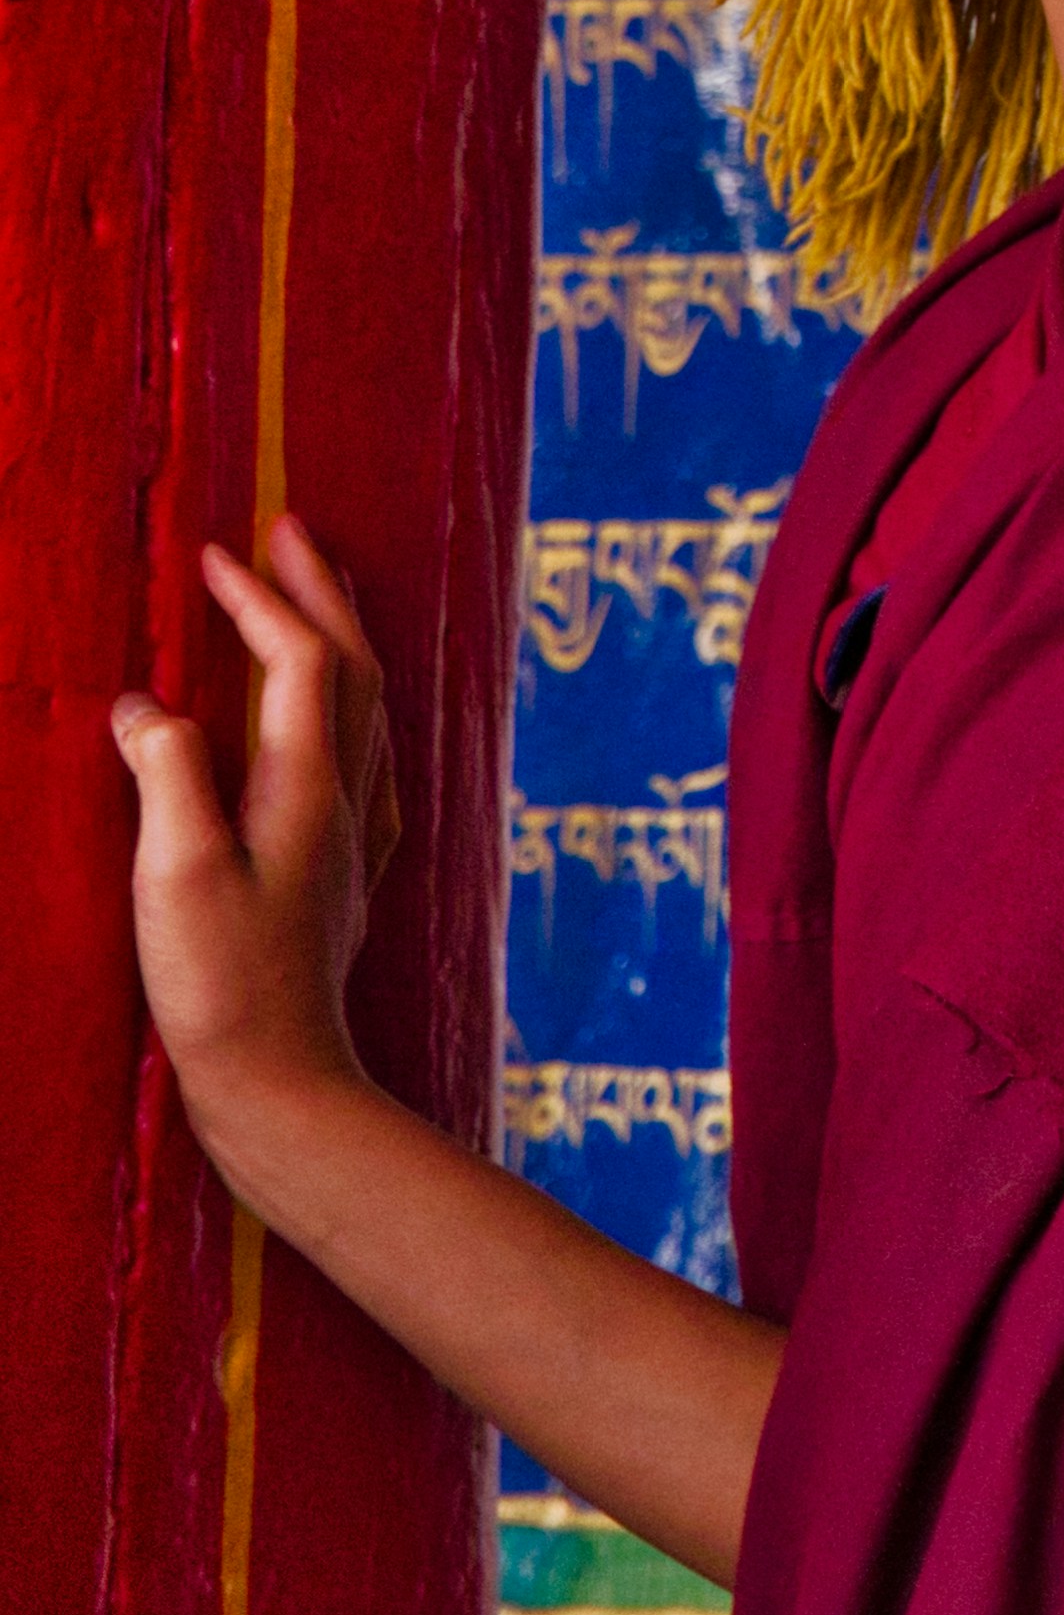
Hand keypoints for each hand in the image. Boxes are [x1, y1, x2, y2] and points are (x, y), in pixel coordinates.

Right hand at [116, 524, 401, 1169]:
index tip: (217, 553)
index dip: (260, 599)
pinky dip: (352, 708)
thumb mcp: (174, 875)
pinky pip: (369, 757)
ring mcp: (354, 838)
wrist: (282, 1085)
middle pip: (351, 665)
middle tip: (291, 529)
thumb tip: (143, 704)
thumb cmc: (221, 986)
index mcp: (307, 785)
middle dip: (319, 590)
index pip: (298, 659)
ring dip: (340, 637)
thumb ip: (165, 774)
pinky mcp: (346, 877)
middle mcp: (346, 798)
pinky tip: (346, 726)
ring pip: (368, 705)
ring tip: (317, 596)